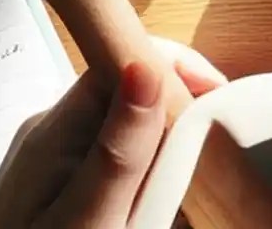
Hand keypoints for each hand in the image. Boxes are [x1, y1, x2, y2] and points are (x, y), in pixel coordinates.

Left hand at [0, 38, 227, 228]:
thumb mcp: (87, 225)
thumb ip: (119, 152)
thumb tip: (146, 67)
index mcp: (54, 132)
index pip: (119, 60)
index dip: (175, 68)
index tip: (220, 95)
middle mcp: (51, 135)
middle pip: (129, 94)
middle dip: (177, 115)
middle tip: (216, 152)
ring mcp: (53, 162)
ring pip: (127, 132)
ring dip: (164, 153)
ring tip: (190, 189)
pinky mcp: (60, 189)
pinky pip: (112, 164)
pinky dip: (142, 180)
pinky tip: (154, 209)